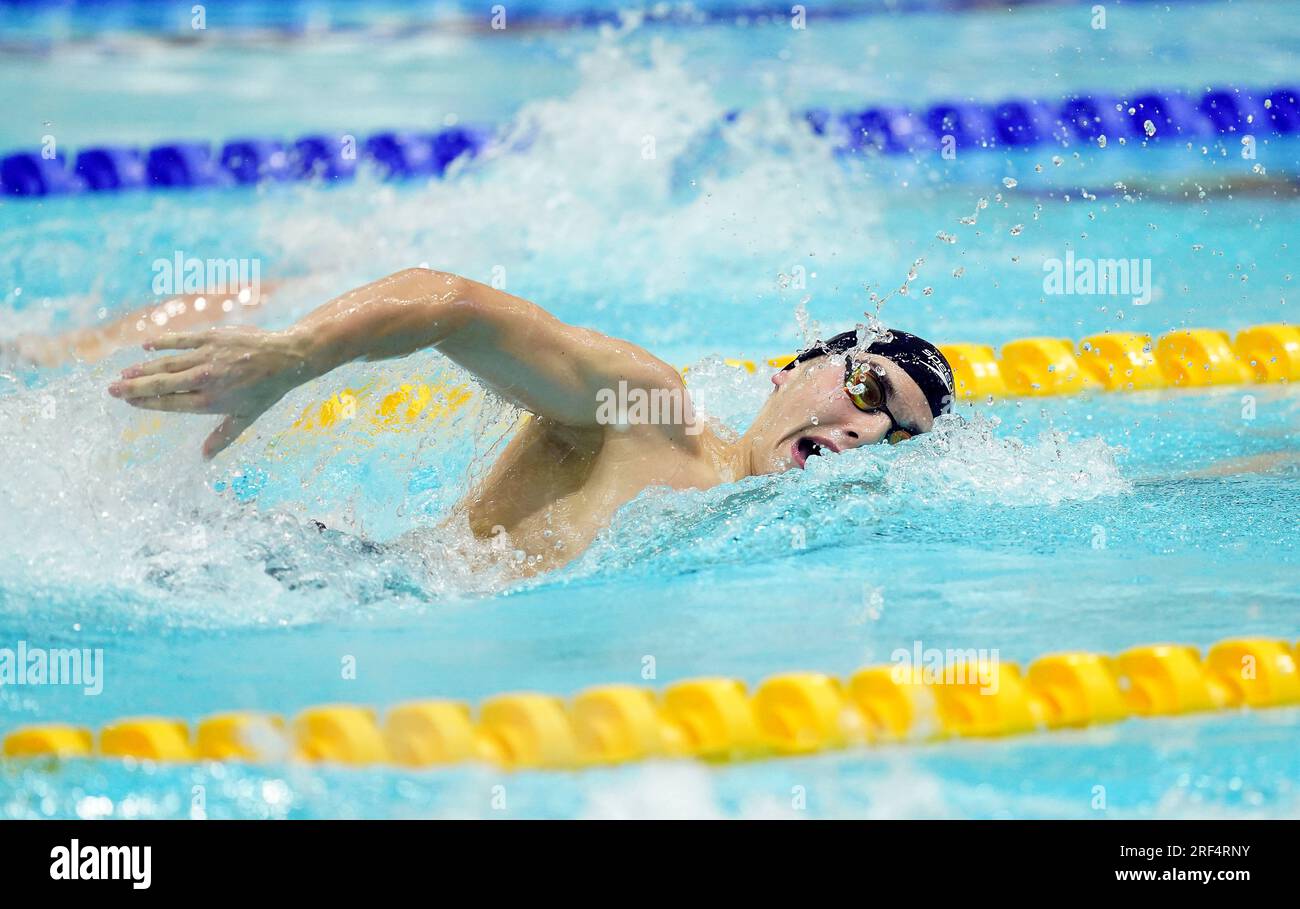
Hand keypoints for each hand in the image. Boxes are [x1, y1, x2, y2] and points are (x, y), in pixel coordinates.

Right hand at [109, 326, 311, 458]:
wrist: (286, 358)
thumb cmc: (267, 390)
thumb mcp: (246, 418)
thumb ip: (223, 437)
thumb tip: (204, 458)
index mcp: (209, 402)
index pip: (169, 403)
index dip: (145, 402)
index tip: (127, 401)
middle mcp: (204, 380)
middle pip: (160, 384)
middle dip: (133, 387)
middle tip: (111, 389)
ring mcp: (206, 358)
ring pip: (166, 363)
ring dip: (142, 368)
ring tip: (124, 372)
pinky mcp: (211, 338)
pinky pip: (180, 341)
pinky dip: (161, 343)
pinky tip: (145, 347)